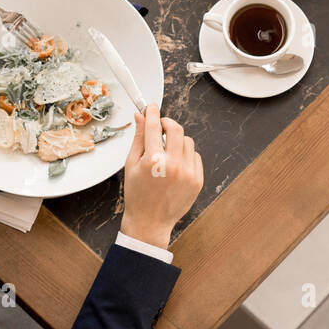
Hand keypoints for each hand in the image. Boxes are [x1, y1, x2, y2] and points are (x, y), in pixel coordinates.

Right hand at [120, 103, 202, 250]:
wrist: (150, 222)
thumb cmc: (137, 194)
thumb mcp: (131, 165)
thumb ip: (138, 138)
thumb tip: (140, 116)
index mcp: (153, 161)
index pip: (153, 126)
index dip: (151, 112)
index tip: (151, 106)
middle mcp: (173, 165)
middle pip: (175, 128)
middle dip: (167, 123)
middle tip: (160, 125)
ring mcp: (188, 173)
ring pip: (187, 141)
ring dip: (176, 140)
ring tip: (166, 151)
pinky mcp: (197, 180)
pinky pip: (195, 156)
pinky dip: (186, 155)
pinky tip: (175, 165)